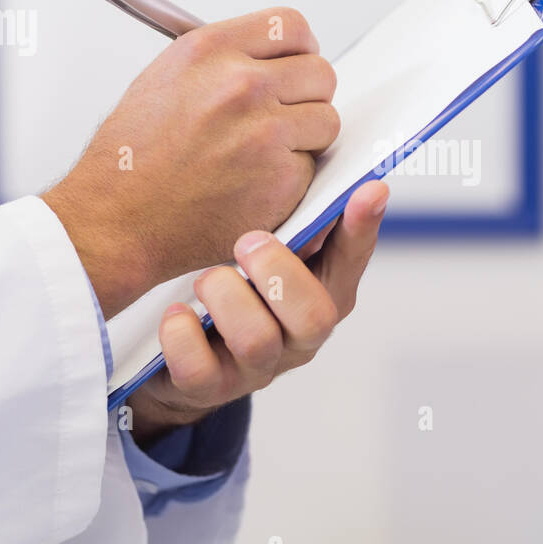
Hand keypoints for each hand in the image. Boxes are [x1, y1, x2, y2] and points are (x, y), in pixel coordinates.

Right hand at [43, 7, 338, 317]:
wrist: (115, 220)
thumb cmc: (132, 160)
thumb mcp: (164, 80)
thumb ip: (221, 62)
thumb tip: (270, 58)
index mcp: (209, 51)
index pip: (289, 26)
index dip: (301, 48)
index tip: (298, 64)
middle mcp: (240, 85)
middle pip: (320, 73)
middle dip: (308, 96)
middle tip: (286, 117)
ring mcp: (264, 132)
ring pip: (326, 121)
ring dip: (305, 139)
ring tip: (264, 155)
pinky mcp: (281, 178)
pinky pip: (313, 166)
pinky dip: (292, 179)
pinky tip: (254, 186)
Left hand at [126, 180, 387, 442]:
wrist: (173, 357)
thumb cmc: (227, 288)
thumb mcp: (263, 252)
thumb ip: (292, 217)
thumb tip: (310, 155)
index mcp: (319, 295)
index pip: (351, 262)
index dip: (361, 229)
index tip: (368, 189)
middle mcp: (296, 337)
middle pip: (316, 317)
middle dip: (281, 273)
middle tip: (248, 241)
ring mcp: (254, 368)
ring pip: (259, 341)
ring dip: (227, 297)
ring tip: (204, 277)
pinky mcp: (206, 389)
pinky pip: (199, 370)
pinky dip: (182, 334)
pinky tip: (175, 313)